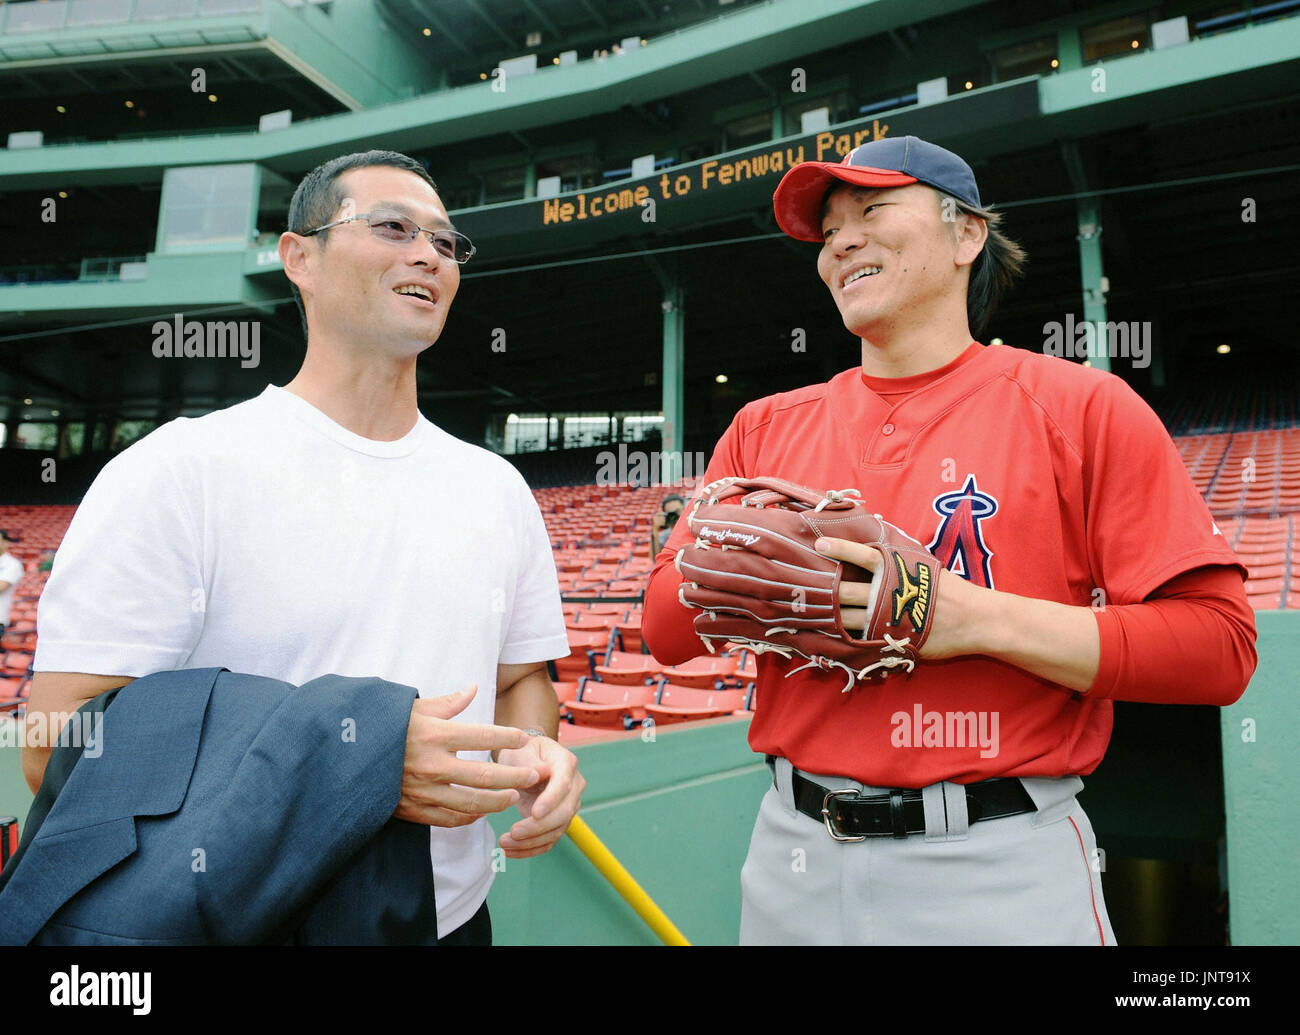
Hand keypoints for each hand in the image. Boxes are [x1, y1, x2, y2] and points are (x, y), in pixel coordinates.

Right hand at [395, 686, 541, 827]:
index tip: (522, 737)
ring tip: (514, 796)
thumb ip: (448, 703)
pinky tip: (481, 812)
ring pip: (471, 802)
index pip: (482, 736)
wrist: (343, 757)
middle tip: (534, 775)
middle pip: (484, 776)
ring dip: (497, 801)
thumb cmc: (382, 727)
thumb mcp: (413, 708)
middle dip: (515, 776)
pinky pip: (448, 818)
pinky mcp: (412, 810)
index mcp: (435, 735)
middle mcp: (432, 764)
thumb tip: (473, 687)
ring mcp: (423, 791)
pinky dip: (469, 817)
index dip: (507, 737)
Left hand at [494, 734, 585, 858]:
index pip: (563, 785)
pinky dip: (530, 850)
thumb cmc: (523, 751)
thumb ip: (529, 761)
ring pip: (556, 830)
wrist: (526, 759)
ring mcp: (568, 805)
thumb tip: (539, 774)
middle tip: (513, 832)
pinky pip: (548, 840)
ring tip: (504, 844)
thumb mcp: (521, 748)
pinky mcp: (558, 821)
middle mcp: (573, 785)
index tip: (534, 813)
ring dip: (531, 842)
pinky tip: (510, 852)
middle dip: (538, 826)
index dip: (551, 801)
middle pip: (563, 812)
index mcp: (566, 763)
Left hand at [814, 536, 973, 659]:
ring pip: (845, 618)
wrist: (972, 619)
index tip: (819, 545)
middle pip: (845, 591)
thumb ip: (895, 556)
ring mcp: (885, 619)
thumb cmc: (946, 588)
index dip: (839, 549)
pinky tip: (821, 636)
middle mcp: (886, 592)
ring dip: (824, 616)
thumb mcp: (921, 563)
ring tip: (801, 612)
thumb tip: (874, 536)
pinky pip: (857, 640)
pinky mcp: (888, 639)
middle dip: (822, 589)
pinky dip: (839, 638)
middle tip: (799, 585)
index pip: (862, 555)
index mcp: (894, 569)